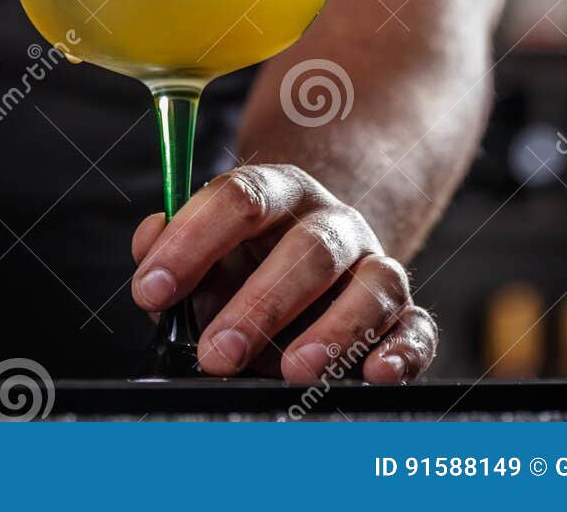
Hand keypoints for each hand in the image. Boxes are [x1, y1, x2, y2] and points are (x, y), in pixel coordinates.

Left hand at [131, 163, 436, 383]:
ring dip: (334, 330)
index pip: (238, 197)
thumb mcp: (207, 247)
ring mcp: (373, 263)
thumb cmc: (248, 261)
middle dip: (260, 303)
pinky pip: (417, 326)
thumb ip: (172, 246)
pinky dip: (402, 351)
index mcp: (277, 192)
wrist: (317, 257)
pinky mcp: (404, 311)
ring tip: (293, 370)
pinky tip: (373, 373)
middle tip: (217, 354)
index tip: (151, 291)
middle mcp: (331, 221)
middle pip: (307, 247)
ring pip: (372, 284)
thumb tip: (149, 242)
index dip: (191, 241)